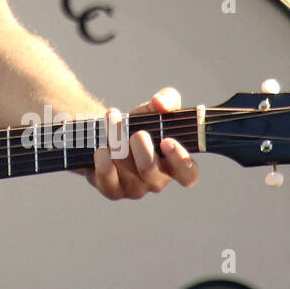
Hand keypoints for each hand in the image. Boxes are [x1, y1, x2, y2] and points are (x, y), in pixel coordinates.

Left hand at [82, 87, 198, 199]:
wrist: (105, 133)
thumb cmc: (138, 124)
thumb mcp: (154, 109)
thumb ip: (167, 100)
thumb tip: (161, 103)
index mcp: (174, 164)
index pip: (188, 174)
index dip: (180, 161)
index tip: (167, 141)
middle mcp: (156, 179)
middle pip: (151, 171)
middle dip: (141, 148)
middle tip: (136, 132)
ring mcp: (134, 188)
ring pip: (127, 172)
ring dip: (117, 143)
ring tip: (111, 121)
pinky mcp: (111, 189)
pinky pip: (108, 180)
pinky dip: (103, 161)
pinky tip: (101, 148)